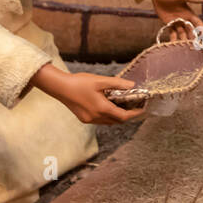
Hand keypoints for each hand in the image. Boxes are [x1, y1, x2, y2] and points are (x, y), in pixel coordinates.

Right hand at [29, 64, 145, 125]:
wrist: (60, 87)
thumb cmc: (79, 82)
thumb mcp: (100, 80)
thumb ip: (118, 84)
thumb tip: (133, 85)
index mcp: (102, 108)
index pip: (124, 116)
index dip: (135, 113)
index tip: (142, 108)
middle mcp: (96, 117)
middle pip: (117, 121)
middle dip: (127, 115)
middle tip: (135, 105)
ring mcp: (89, 120)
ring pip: (109, 122)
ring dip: (117, 116)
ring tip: (123, 104)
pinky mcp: (84, 119)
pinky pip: (100, 120)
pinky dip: (108, 115)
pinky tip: (108, 105)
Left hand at [149, 0, 202, 43]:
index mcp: (190, 13)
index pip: (198, 24)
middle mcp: (184, 19)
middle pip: (191, 30)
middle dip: (193, 38)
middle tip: (195, 46)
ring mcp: (177, 22)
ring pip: (182, 33)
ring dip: (183, 40)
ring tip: (184, 47)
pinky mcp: (169, 23)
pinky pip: (172, 33)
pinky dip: (173, 38)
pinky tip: (173, 44)